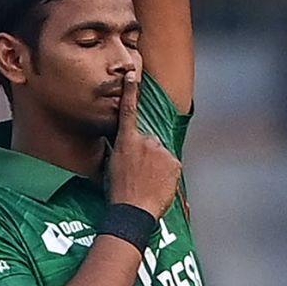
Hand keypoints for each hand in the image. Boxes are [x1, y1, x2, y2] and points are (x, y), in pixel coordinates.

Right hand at [108, 70, 181, 216]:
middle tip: (140, 176)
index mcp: (126, 141)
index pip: (128, 110)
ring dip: (158, 166)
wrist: (132, 211)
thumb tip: (131, 152)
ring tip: (148, 184)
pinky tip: (158, 186)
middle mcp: (145, 141)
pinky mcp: (174, 162)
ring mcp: (161, 151)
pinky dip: (167, 175)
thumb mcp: (112, 167)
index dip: (130, 91)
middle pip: (151, 143)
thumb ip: (124, 152)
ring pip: (162, 155)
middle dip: (148, 156)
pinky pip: (172, 166)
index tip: (132, 75)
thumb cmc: (118, 193)